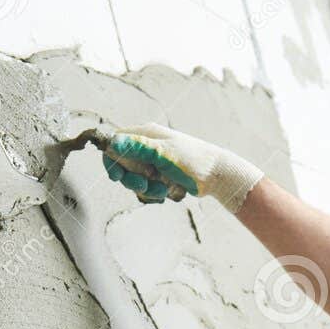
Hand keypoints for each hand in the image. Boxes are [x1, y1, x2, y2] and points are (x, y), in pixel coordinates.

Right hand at [98, 122, 263, 211]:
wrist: (217, 175)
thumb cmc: (193, 161)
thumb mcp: (164, 154)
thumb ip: (137, 147)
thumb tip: (112, 142)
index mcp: (145, 134)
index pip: (115, 144)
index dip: (112, 161)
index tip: (118, 176)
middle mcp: (146, 146)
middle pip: (122, 165)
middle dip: (132, 180)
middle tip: (145, 186)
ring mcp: (153, 161)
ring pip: (134, 180)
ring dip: (146, 190)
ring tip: (164, 189)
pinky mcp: (159, 175)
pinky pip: (146, 188)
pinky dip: (154, 193)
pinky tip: (168, 192)